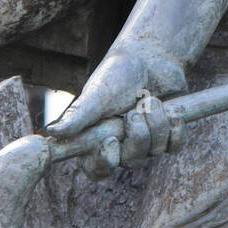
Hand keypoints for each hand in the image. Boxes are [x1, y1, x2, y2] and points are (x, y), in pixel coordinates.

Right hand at [45, 42, 187, 178]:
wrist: (150, 57)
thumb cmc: (117, 74)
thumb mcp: (97, 93)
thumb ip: (78, 115)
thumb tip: (52, 133)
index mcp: (97, 138)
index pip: (96, 169)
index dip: (103, 163)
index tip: (111, 141)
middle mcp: (120, 145)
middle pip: (130, 161)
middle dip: (137, 135)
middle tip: (134, 112)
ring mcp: (145, 142)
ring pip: (155, 150)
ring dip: (156, 122)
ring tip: (150, 99)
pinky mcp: (166, 135)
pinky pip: (174, 146)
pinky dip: (176, 129)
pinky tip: (172, 112)